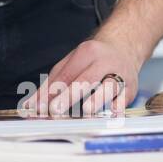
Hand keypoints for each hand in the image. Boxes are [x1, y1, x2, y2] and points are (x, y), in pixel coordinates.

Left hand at [25, 38, 141, 116]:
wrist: (124, 48)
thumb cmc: (93, 60)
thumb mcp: (70, 63)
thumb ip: (51, 83)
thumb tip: (32, 104)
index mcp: (86, 52)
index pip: (66, 75)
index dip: (51, 92)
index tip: (39, 107)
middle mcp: (104, 62)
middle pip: (85, 80)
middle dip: (69, 96)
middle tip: (55, 110)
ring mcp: (119, 74)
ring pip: (108, 87)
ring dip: (96, 100)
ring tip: (86, 110)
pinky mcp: (130, 88)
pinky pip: (124, 98)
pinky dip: (118, 106)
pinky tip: (112, 113)